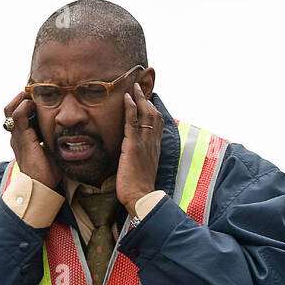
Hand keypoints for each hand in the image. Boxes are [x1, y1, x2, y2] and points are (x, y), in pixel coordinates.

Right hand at [4, 92, 60, 189]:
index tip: (41, 97)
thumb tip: (73, 131)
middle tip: (36, 92)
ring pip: (11, 109)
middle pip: (11, 109)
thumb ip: (56, 139)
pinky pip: (18, 116)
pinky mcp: (21, 138)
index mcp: (23, 138)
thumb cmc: (50, 172)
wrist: (42, 186)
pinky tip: (35, 104)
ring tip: (33, 94)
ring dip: (22, 99)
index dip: (28, 103)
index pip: (20, 114)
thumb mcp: (53, 150)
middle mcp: (17, 135)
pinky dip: (25, 107)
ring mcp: (17, 136)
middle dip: (22, 97)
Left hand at [117, 83, 160, 210]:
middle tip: (139, 87)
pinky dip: (130, 108)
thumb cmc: (140, 188)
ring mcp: (144, 143)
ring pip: (145, 115)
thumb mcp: (143, 169)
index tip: (147, 100)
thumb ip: (140, 158)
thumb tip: (134, 155)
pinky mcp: (133, 146)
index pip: (157, 123)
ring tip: (133, 86)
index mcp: (155, 148)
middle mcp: (152, 142)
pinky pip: (133, 123)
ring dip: (139, 98)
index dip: (152, 110)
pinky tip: (127, 98)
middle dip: (147, 99)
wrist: (141, 197)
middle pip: (153, 115)